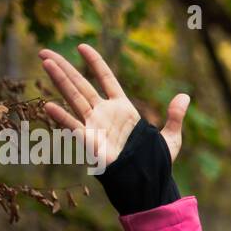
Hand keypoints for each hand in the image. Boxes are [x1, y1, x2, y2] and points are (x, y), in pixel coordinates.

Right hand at [38, 44, 190, 169]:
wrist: (147, 184)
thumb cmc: (155, 163)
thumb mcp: (171, 138)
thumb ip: (175, 117)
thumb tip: (185, 96)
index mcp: (123, 109)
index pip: (106, 79)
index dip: (94, 63)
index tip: (81, 46)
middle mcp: (105, 114)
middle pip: (81, 84)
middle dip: (64, 68)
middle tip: (45, 52)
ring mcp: (96, 126)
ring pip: (74, 98)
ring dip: (60, 81)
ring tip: (45, 63)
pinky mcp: (91, 142)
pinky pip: (74, 127)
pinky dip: (62, 118)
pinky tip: (49, 105)